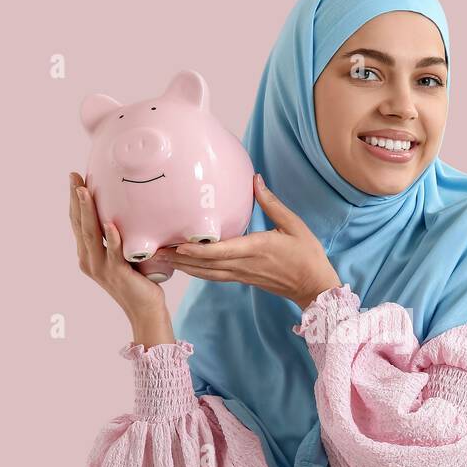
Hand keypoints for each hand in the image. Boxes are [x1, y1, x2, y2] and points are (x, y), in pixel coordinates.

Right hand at [69, 172, 168, 323]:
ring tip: (84, 191)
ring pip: (92, 235)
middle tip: (74, 177)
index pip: (77, 223)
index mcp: (87, 255)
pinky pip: (113, 253)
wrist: (144, 309)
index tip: (75, 179)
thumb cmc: (137, 280)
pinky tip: (110, 224)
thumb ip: (117, 238)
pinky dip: (112, 238)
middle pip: (79, 225)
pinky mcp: (117, 274)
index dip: (75, 201)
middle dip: (76, 200)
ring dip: (87, 212)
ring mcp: (101, 267)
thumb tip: (123, 212)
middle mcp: (89, 260)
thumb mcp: (122, 255)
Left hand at [166, 173, 342, 309]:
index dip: (196, 250)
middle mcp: (244, 264)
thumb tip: (255, 180)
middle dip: (178, 259)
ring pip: (206, 273)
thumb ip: (271, 203)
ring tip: (160, 258)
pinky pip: (214, 276)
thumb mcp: (293, 224)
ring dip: (183, 267)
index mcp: (256, 248)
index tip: (176, 244)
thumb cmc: (307, 255)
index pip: (220, 251)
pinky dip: (196, 272)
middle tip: (153, 251)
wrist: (313, 286)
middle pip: (205, 264)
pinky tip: (183, 266)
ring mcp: (242, 275)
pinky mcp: (242, 279)